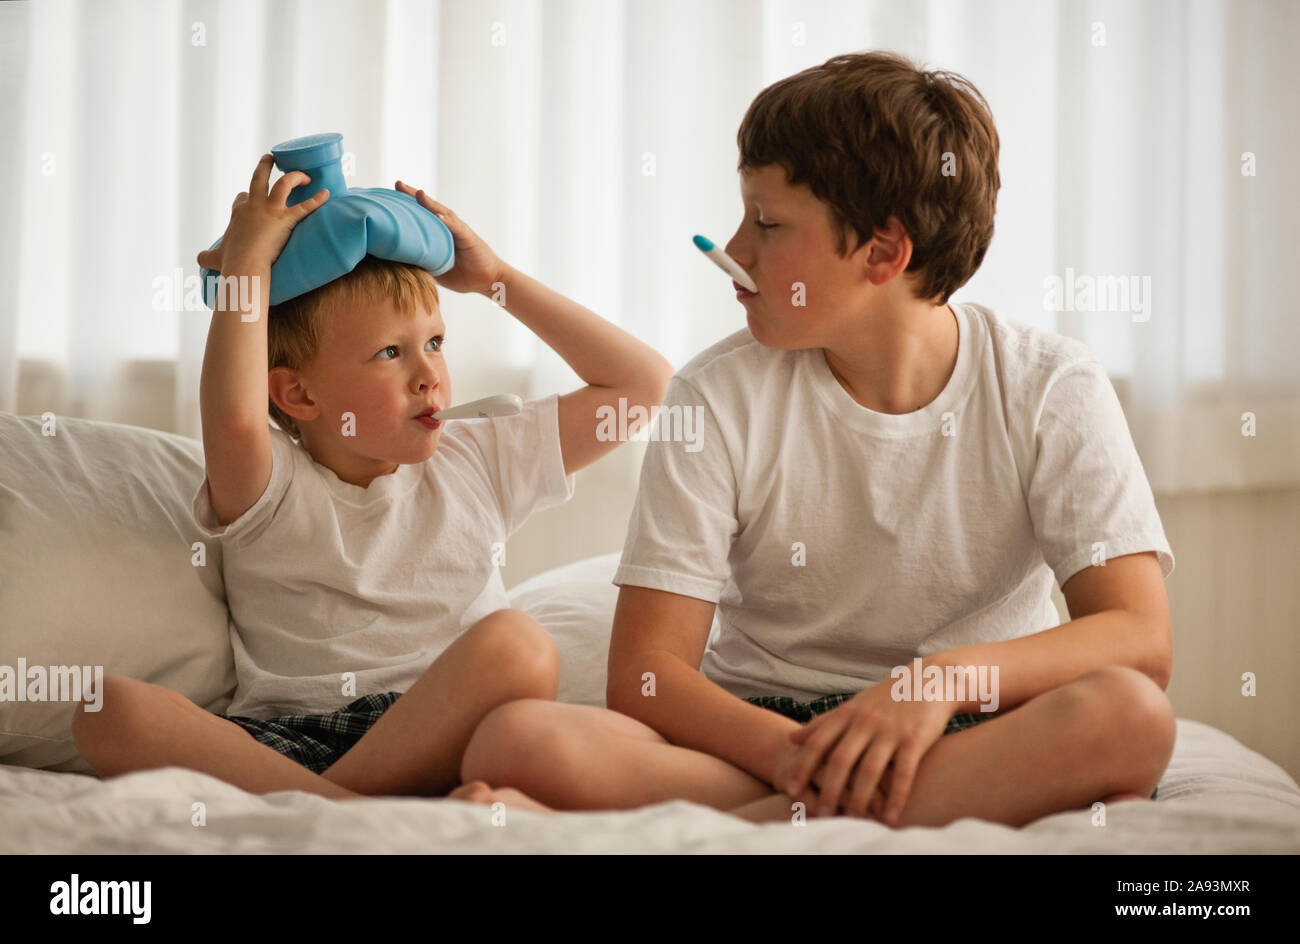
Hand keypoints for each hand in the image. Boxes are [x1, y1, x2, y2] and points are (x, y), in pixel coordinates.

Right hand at [196, 154, 328, 273]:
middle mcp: (253, 205)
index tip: (250, 198)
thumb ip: (206, 256)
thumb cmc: (229, 262)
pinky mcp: (285, 220)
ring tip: (305, 176)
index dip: (247, 197)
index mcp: (238, 212)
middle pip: (259, 178)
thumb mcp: (212, 257)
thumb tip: (198, 258)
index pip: (242, 197)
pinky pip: (305, 206)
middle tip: (271, 158)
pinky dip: (317, 200)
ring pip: (284, 184)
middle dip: (265, 165)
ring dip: (295, 177)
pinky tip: (326, 194)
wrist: (243, 265)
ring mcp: (270, 211)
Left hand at [394, 181, 505, 295]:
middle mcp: (448, 227)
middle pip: (429, 207)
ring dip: (430, 203)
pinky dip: (447, 222)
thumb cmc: (461, 275)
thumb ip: (420, 262)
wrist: (486, 281)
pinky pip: (457, 228)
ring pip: (443, 213)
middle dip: (413, 195)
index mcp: (438, 233)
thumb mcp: (435, 268)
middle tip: (397, 183)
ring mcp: (459, 231)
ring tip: (418, 194)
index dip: (404, 206)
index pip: (419, 216)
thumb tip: (396, 265)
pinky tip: (438, 216)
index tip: (385, 197)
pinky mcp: (469, 238)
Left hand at [784, 685, 952, 825]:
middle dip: (829, 789)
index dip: (802, 766)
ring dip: (860, 799)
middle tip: (821, 814)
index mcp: (848, 713)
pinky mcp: (915, 739)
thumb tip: (792, 739)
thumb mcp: (853, 704)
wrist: (931, 679)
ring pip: (870, 770)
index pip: (818, 742)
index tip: (790, 789)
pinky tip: (891, 818)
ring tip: (854, 821)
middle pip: (841, 760)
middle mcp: (865, 722)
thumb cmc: (887, 697)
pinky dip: (896, 797)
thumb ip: (823, 723)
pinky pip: (903, 773)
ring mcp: (890, 730)